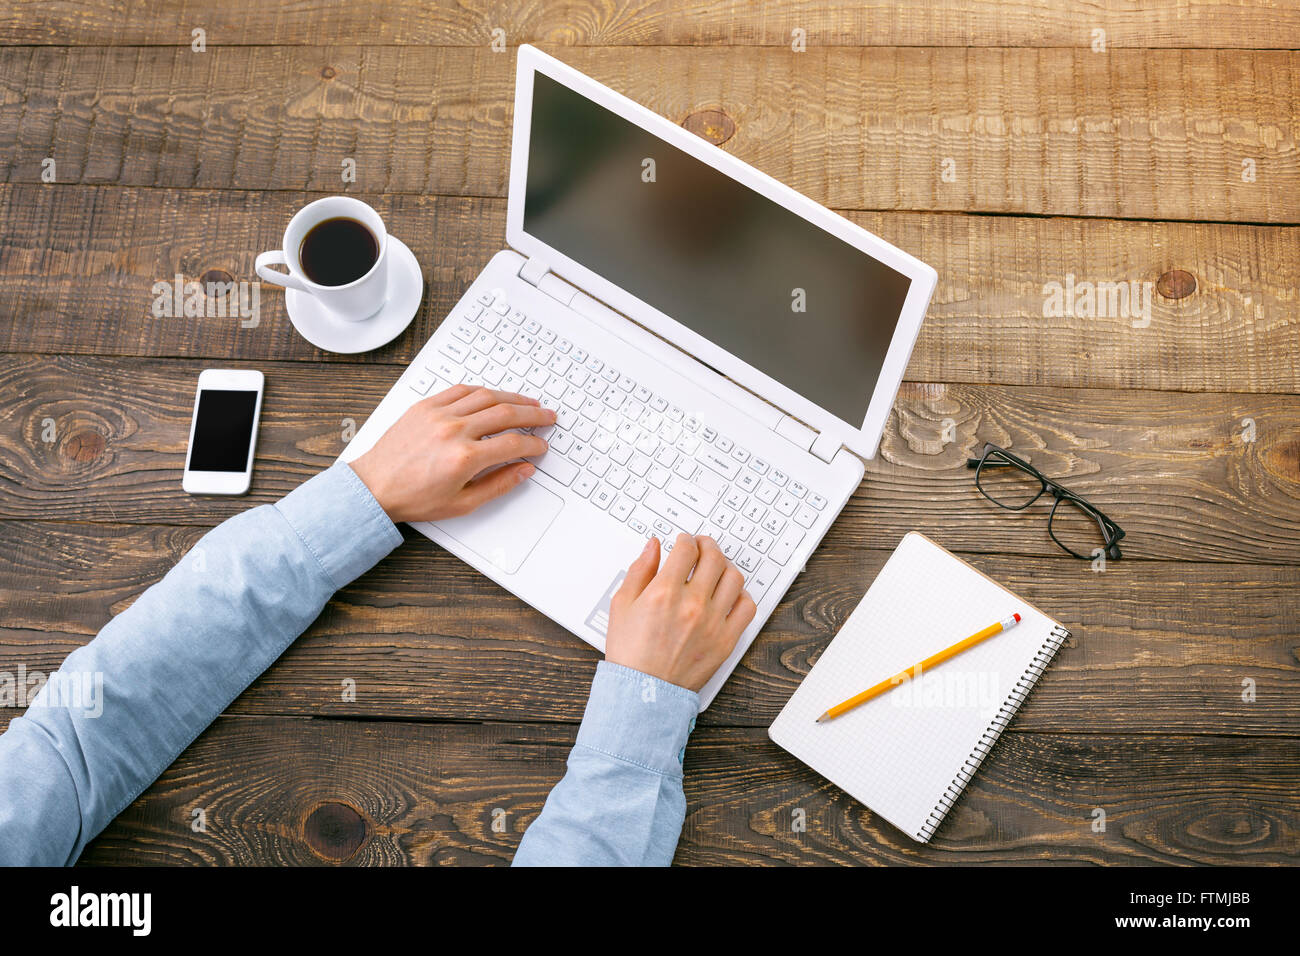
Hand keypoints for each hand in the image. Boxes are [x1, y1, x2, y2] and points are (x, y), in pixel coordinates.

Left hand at [350, 384, 555, 523]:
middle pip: (505, 414)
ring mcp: (438, 415)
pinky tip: (493, 395)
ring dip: (512, 398)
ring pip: (486, 396)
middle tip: (547, 416)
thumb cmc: (413, 498)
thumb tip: (523, 470)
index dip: (534, 444)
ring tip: (527, 403)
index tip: (541, 446)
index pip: (513, 444)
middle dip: (532, 415)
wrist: (375, 487)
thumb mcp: (463, 503)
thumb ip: (498, 484)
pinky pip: (460, 390)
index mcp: (465, 458)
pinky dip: (481, 391)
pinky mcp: (425, 406)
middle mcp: (453, 431)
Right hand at [605, 534, 757, 691]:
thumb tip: (653, 546)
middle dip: (707, 545)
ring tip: (717, 568)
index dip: (685, 540)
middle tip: (702, 547)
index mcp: (664, 592)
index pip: (686, 549)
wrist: (644, 693)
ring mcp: (713, 622)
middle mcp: (692, 604)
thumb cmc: (631, 653)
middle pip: (713, 557)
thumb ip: (640, 570)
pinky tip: (729, 594)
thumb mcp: (622, 605)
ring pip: (734, 577)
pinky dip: (741, 595)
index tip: (684, 542)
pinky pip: (746, 607)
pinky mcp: (726, 640)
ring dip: (725, 566)